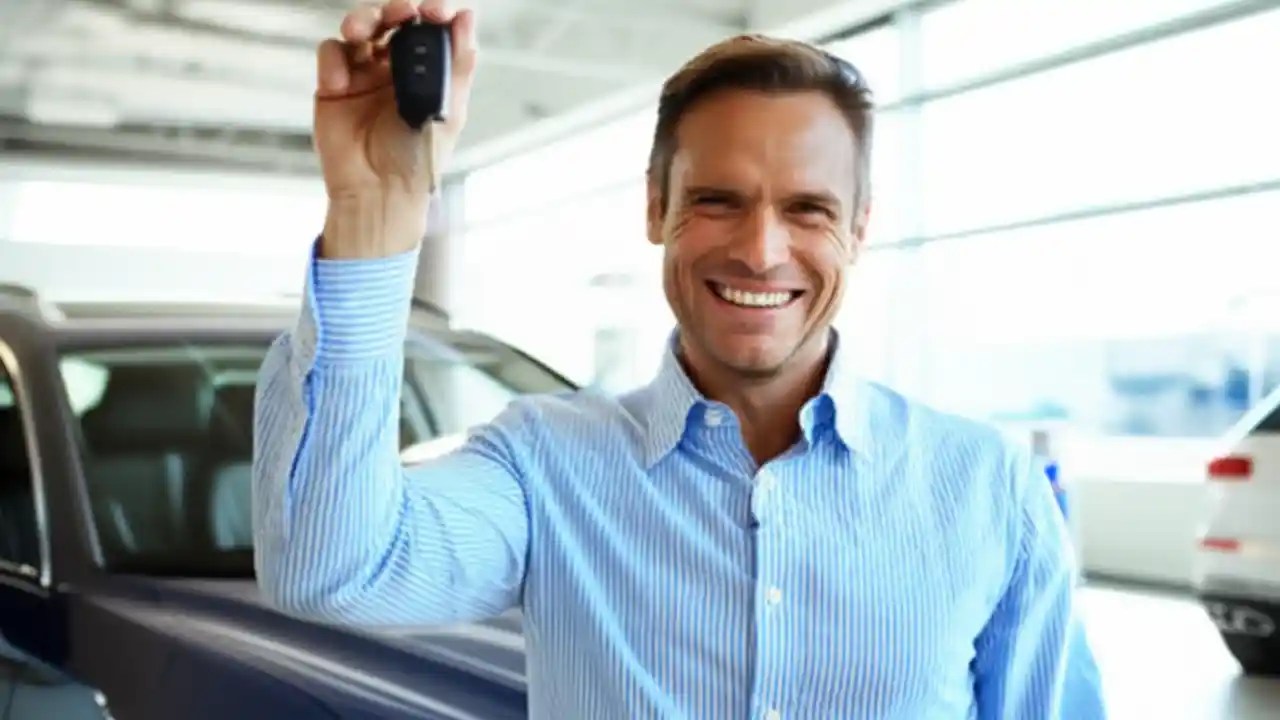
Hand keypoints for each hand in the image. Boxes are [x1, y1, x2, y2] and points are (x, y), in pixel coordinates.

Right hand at [313, 0, 476, 257]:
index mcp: (428, 71)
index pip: (431, 27)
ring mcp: (364, 73)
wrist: (380, 192)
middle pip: (393, 21)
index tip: (434, 10)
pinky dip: (333, 59)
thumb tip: (467, 16)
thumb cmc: (418, 158)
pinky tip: (340, 80)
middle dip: (396, 9)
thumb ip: (459, 63)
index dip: (433, 11)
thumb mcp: (449, 110)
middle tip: (400, 12)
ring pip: (360, 29)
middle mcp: (396, 67)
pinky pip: (331, 54)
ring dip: (360, 20)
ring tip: (358, 32)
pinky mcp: (334, 85)